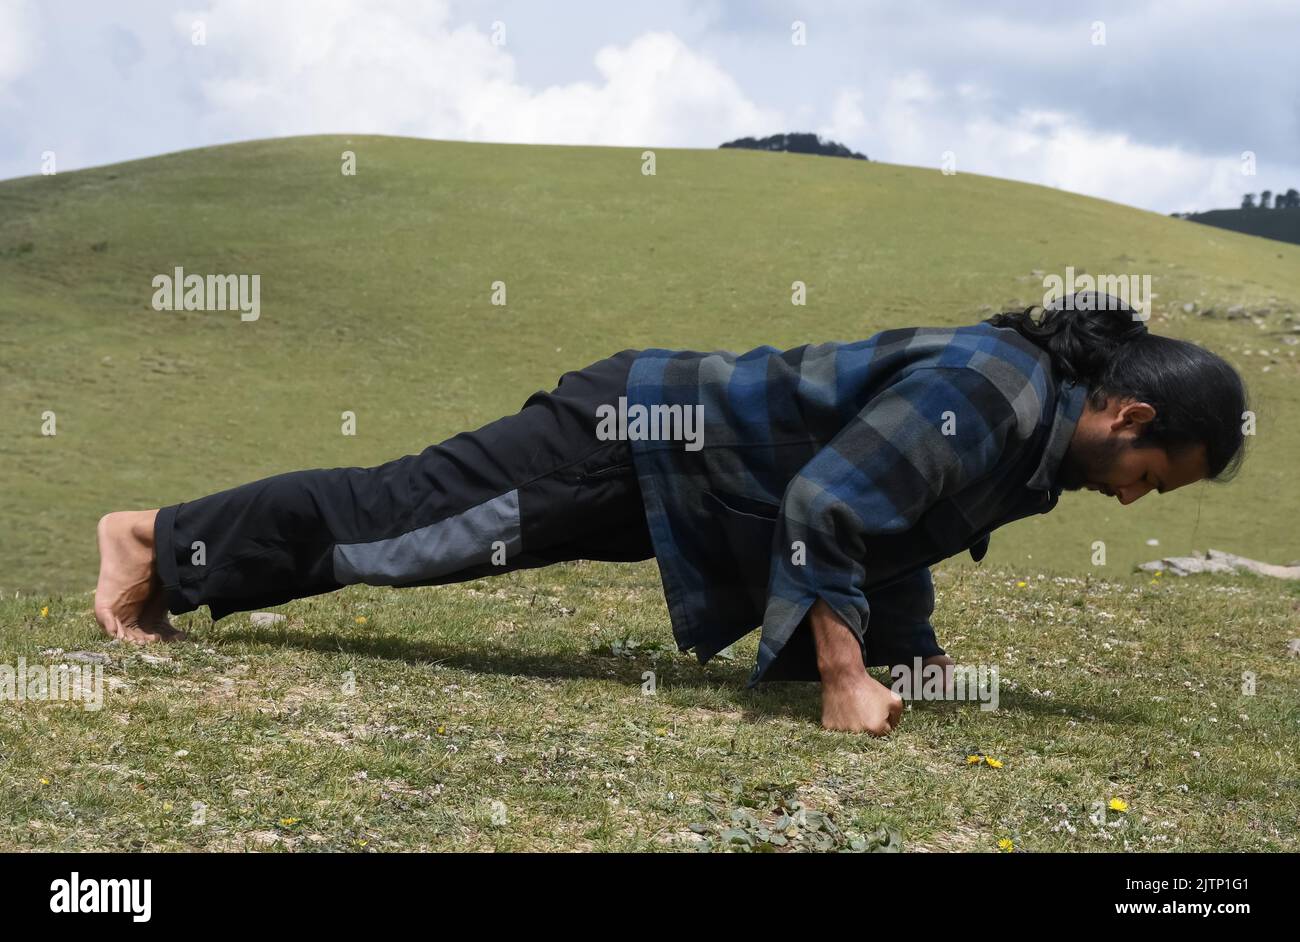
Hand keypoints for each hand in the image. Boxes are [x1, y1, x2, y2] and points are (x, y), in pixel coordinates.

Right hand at [810, 598, 903, 734]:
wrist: (843, 676)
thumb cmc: (869, 687)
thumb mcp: (894, 699)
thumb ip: (898, 716)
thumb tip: (892, 727)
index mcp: (876, 728)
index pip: (885, 732)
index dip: (883, 721)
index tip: (877, 712)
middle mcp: (859, 733)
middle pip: (868, 735)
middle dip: (869, 725)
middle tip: (864, 710)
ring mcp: (842, 731)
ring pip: (851, 734)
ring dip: (853, 725)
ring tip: (852, 709)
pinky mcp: (828, 726)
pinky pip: (836, 730)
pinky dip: (839, 722)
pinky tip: (842, 711)